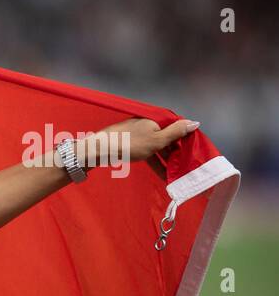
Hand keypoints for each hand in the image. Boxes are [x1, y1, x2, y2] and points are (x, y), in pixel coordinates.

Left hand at [79, 117, 198, 167]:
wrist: (100, 150)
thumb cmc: (129, 144)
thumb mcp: (157, 139)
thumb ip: (176, 132)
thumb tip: (195, 122)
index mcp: (157, 120)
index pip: (179, 127)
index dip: (188, 139)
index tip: (195, 152)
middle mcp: (149, 124)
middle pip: (169, 138)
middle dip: (178, 153)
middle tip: (187, 167)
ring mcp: (140, 134)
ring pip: (159, 147)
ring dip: (167, 160)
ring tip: (176, 175)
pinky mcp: (132, 144)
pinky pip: (149, 153)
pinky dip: (155, 162)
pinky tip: (162, 175)